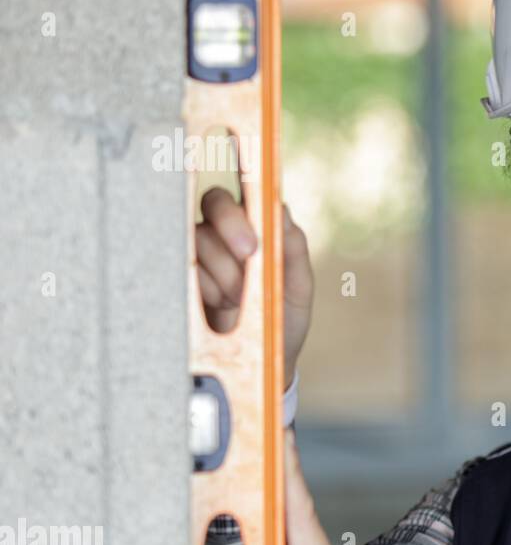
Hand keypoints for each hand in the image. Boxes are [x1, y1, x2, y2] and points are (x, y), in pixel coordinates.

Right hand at [195, 186, 313, 382]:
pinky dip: (206, 288)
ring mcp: (199, 250)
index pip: (248, 192)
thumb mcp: (297, 287)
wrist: (258, 361)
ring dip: (224, 272)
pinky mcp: (179, 273)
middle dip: (232, 227)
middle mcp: (225, 231)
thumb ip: (293, 249)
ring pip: (200, 237)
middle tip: (251, 254)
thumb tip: (282, 213)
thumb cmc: (281, 318)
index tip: (252, 209)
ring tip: (240, 299)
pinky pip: (185, 267)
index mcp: (258, 226)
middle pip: (215, 202)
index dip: (245, 183)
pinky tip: (219, 304)